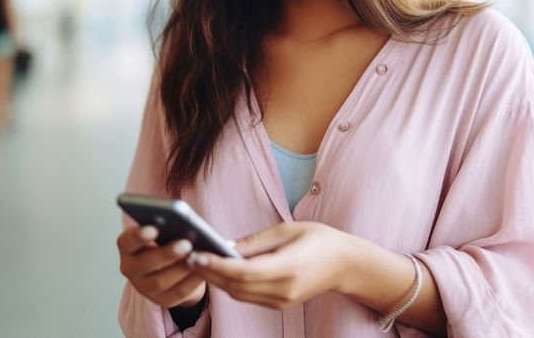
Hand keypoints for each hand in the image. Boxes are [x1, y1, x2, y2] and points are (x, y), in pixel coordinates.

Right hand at [117, 225, 206, 308]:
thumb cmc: (168, 239)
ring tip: (198, 257)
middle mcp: (131, 269)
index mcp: (128, 247)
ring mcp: (144, 288)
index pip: (127, 241)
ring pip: (160, 281)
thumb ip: (170, 225)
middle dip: (166, 254)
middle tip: (186, 244)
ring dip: (181, 269)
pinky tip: (204, 270)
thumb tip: (185, 222)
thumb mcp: (165, 230)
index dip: (138, 235)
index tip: (154, 228)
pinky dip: (192, 281)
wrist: (174, 265)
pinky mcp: (162, 300)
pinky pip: (178, 293)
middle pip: (144, 264)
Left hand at [189, 221, 347, 309]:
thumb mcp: (287, 230)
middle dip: (210, 273)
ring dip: (216, 280)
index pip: (243, 272)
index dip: (217, 264)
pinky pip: (248, 297)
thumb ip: (255, 241)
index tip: (197, 254)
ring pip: (239, 295)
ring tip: (197, 262)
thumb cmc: (319, 239)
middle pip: (236, 286)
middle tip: (187, 256)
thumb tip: (225, 245)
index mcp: (288, 267)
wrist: (346, 264)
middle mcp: (283, 289)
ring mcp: (281, 301)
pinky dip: (230, 285)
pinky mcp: (280, 304)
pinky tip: (218, 271)